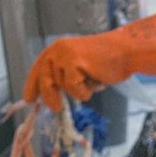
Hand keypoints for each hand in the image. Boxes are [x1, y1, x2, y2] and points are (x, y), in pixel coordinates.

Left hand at [24, 9, 155, 106]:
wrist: (126, 52)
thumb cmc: (107, 62)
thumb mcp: (78, 68)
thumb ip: (63, 76)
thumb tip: (49, 96)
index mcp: (57, 48)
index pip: (39, 69)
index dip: (33, 85)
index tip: (30, 99)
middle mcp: (57, 49)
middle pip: (44, 81)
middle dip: (50, 97)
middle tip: (56, 108)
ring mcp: (64, 54)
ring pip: (63, 87)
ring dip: (78, 91)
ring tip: (92, 80)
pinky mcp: (73, 61)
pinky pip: (73, 88)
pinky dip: (85, 91)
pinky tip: (96, 81)